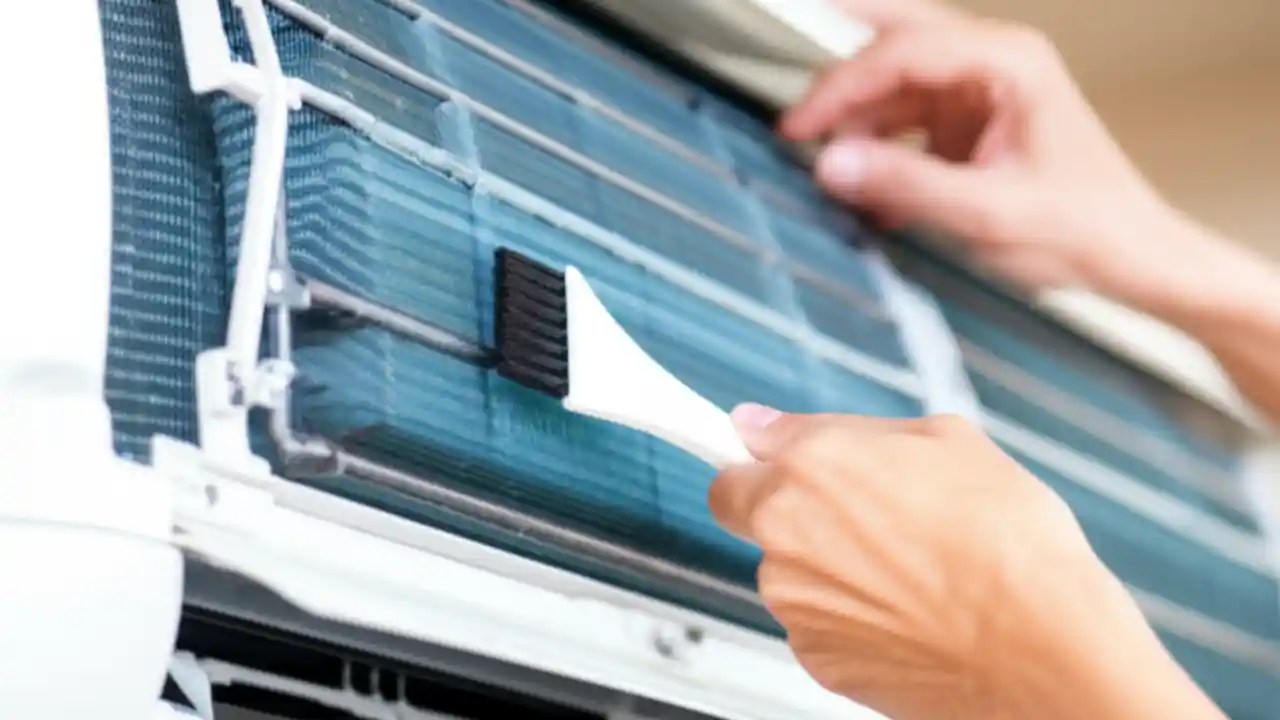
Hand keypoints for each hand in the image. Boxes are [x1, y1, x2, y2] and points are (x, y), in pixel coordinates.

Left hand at [709, 405, 1222, 719]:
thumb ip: (831, 428)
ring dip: (831, 568)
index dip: (757, 469)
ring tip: (912, 569)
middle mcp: (785, 537)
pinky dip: (851, 618)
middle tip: (872, 520)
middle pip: (759, 522)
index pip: (731, 467)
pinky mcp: (818, 660)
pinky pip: (818, 625)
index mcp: (808, 469)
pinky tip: (910, 611)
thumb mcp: (942, 439)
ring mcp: (797, 606)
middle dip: (798, 516)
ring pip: (792, 576)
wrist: (1045, 649)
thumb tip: (760, 424)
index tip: (763, 470)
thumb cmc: (1008, 542)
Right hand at [779, 0, 1226, 302]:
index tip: (800, 126)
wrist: (1131, 257)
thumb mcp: (985, 214)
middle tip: (797, 119)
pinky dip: (883, 155)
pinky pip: (909, 124)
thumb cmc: (1086, 229)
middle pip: (896, 43)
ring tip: (837, 175)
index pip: (902, 50)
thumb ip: (905, 185)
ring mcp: (983, 94)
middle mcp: (995, 65)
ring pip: (896, 88)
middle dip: (843, 83)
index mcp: (1009, 63)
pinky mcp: (973, 127)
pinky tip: (873, 196)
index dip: (841, 87)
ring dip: (861, 127)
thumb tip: (833, 164)